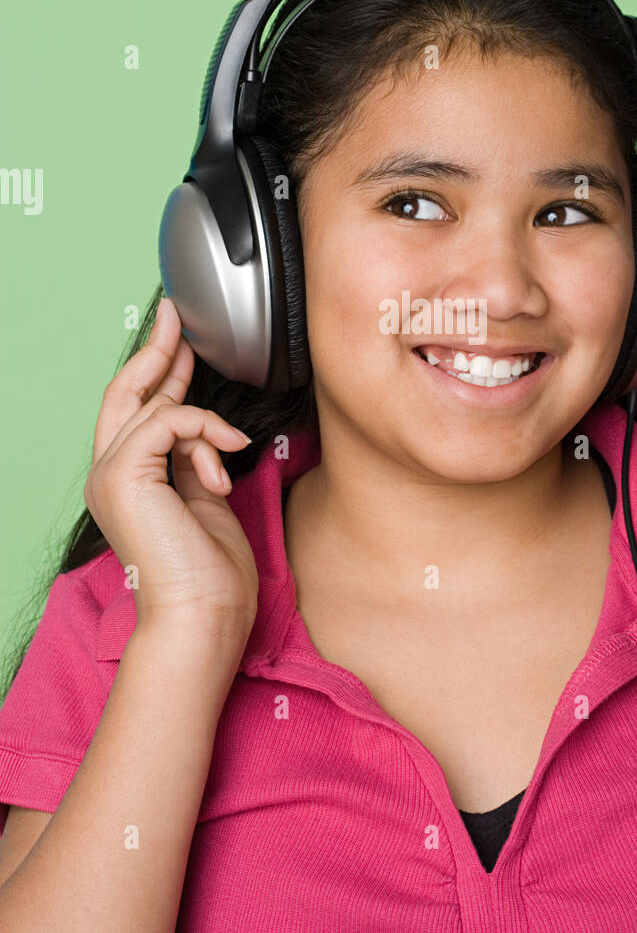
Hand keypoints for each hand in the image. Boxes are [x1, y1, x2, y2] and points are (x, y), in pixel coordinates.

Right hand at [84, 298, 260, 636]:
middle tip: (180, 316)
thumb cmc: (211, 576)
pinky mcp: (123, 475)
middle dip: (158, 350)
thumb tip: (207, 433)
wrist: (202, 616)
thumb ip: (196, 462)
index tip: (181, 340)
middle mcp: (110, 474)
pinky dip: (206, 432)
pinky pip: (168, 420)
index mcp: (129, 482)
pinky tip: (227, 457)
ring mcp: (111, 474)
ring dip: (204, 420)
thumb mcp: (206, 501)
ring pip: (153, 405)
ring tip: (230, 450)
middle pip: (126, 392)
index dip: (159, 371)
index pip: (138, 411)